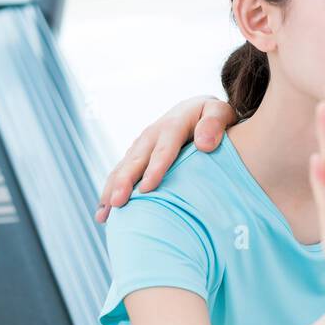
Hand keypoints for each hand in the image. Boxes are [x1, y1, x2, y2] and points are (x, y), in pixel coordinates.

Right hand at [96, 96, 236, 222]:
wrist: (197, 110)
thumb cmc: (213, 116)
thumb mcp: (220, 112)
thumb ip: (214, 123)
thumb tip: (205, 144)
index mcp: (173, 124)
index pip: (164, 148)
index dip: (155, 168)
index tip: (147, 188)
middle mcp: (152, 135)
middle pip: (136, 160)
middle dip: (125, 182)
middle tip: (118, 203)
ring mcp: (141, 146)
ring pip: (123, 168)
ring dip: (111, 189)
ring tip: (105, 215)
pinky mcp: (136, 156)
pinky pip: (120, 174)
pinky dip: (110, 191)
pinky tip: (104, 214)